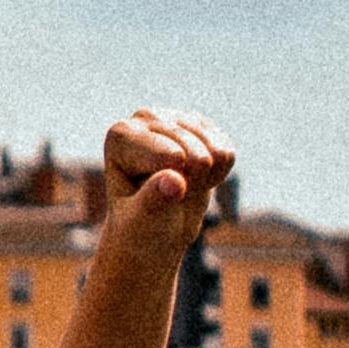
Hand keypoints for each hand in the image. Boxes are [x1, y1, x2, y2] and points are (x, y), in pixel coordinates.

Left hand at [102, 109, 232, 243]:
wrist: (155, 229)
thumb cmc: (141, 225)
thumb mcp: (143, 221)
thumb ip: (155, 199)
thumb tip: (176, 182)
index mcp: (121, 136)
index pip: (169, 156)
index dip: (175, 185)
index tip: (155, 199)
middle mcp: (145, 118)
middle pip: (194, 152)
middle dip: (192, 183)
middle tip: (169, 197)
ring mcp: (174, 118)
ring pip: (216, 151)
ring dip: (206, 180)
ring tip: (180, 190)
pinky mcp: (199, 126)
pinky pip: (227, 152)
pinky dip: (218, 175)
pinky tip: (196, 181)